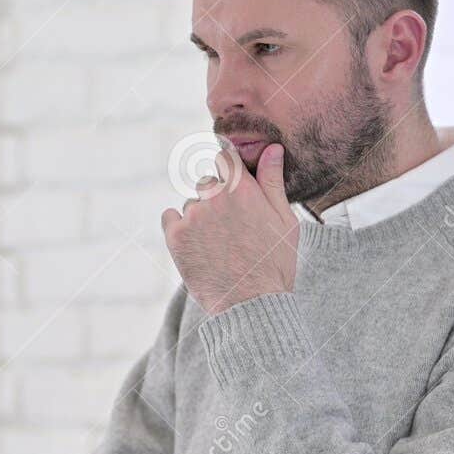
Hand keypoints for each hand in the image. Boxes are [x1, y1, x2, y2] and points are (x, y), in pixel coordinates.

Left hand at [161, 142, 298, 316]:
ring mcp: (192, 215)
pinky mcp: (175, 236)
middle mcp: (214, 196)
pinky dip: (179, 228)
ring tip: (218, 245)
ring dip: (199, 217)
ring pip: (191, 204)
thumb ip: (273, 181)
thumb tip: (272, 149)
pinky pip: (170, 218)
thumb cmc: (274, 264)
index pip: (225, 156)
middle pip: (208, 182)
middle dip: (216, 198)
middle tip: (230, 228)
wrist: (252, 303)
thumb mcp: (284, 220)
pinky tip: (197, 246)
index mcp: (242, 187)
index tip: (233, 184)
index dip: (229, 170)